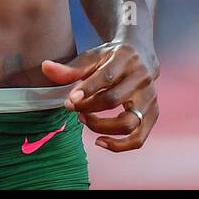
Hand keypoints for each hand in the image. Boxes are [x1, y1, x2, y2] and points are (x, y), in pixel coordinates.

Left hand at [42, 41, 159, 151]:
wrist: (141, 53)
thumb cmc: (111, 57)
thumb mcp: (92, 56)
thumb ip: (70, 67)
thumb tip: (45, 68)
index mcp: (126, 58)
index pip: (107, 77)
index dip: (87, 91)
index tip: (69, 101)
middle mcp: (142, 77)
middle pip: (114, 100)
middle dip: (89, 108)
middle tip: (73, 109)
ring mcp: (150, 96)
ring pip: (129, 123)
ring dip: (102, 127)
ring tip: (84, 120)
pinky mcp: (153, 113)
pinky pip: (139, 137)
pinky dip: (119, 145)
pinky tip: (100, 141)